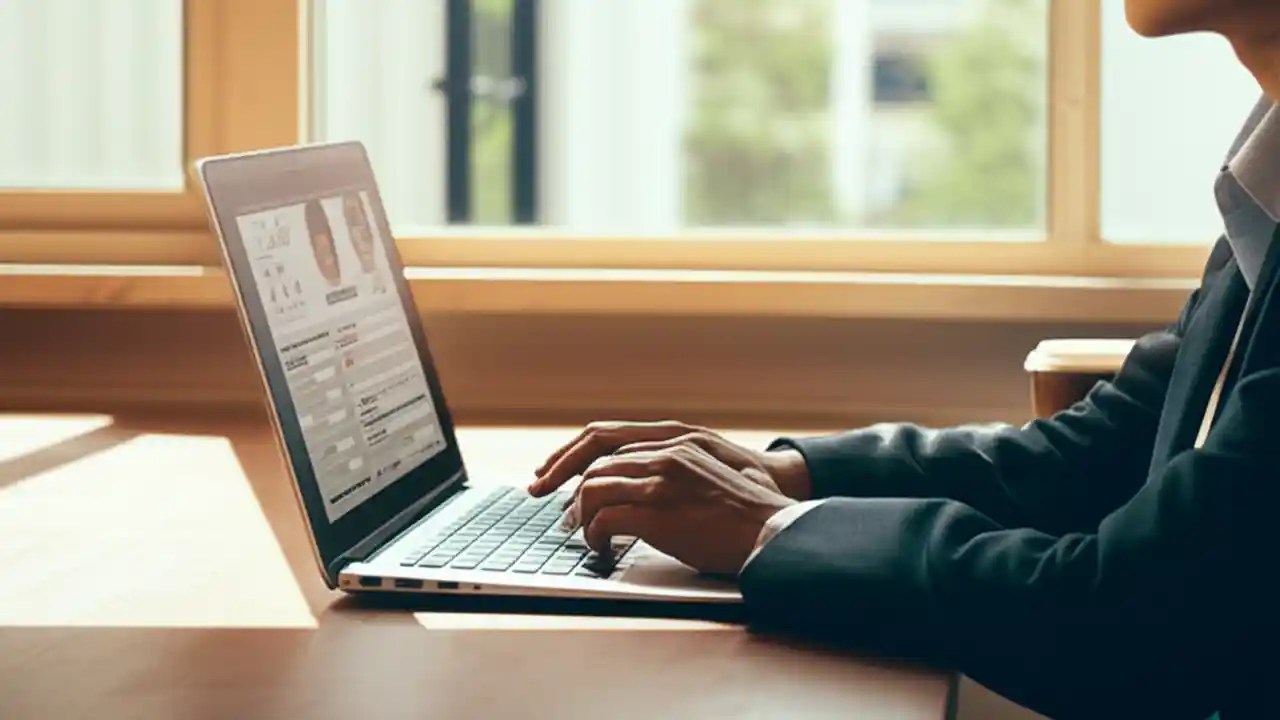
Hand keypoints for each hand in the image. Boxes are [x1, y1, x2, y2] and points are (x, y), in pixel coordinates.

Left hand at [571, 444, 795, 574]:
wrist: (772, 530)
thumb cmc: (744, 511)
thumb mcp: (708, 471)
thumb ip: (676, 469)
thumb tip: (644, 486)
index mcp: (677, 442)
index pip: (610, 442)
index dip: (581, 462)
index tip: (564, 480)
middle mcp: (666, 455)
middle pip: (595, 464)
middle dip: (572, 492)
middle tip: (567, 517)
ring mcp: (661, 483)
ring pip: (594, 489)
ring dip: (581, 516)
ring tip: (584, 535)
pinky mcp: (658, 515)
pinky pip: (605, 520)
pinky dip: (595, 535)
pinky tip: (602, 548)